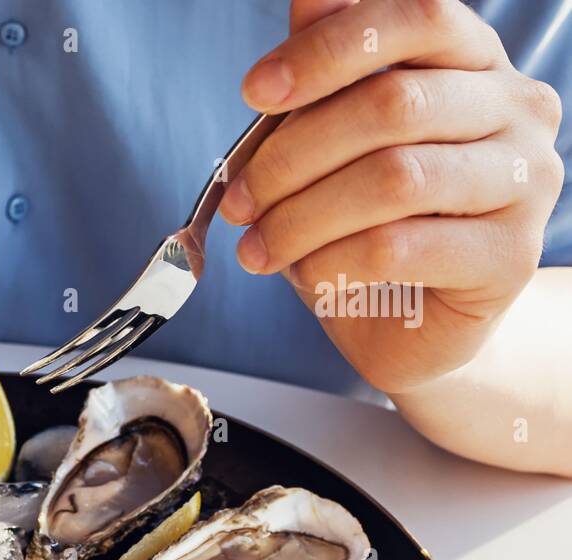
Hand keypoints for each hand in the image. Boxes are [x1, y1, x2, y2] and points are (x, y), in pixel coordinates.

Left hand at [220, 0, 562, 393]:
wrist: (409, 328)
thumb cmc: (365, 227)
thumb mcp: (331, 148)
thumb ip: (327, 77)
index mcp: (474, 62)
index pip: (415, 18)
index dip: (328, 49)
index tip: (255, 92)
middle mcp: (516, 110)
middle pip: (394, 104)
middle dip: (292, 156)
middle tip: (236, 201)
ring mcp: (525, 182)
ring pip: (394, 179)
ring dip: (302, 217)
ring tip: (256, 249)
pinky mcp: (509, 257)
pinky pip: (398, 247)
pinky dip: (332, 261)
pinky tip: (306, 276)